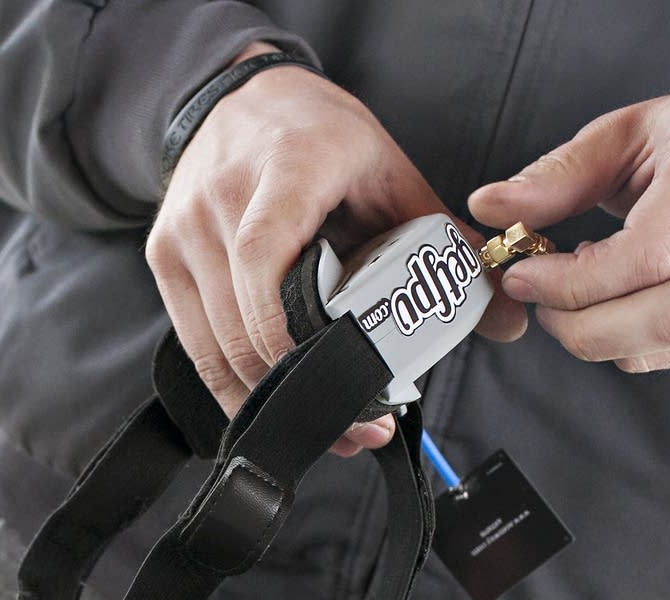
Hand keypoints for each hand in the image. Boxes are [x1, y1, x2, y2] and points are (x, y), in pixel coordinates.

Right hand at [151, 43, 525, 455]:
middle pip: (244, 321)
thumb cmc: (318, 138)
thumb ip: (445, 244)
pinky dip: (236, 388)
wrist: (239, 99)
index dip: (289, 331)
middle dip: (302, 389)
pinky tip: (278, 410)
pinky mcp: (162, 260)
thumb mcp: (388, 173)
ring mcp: (184, 233)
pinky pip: (196, 347)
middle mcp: (223, 198)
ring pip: (217, 346)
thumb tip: (506, 320)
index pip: (265, 256)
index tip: (344, 379)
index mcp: (287, 167)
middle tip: (361, 428)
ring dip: (272, 401)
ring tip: (332, 430)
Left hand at [467, 87, 669, 372]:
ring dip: (602, 337)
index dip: (574, 282)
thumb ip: (558, 174)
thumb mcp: (629, 132)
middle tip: (543, 304)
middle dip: (582, 326)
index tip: (525, 276)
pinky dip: (630, 344)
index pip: (648, 255)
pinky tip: (620, 304)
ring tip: (581, 298)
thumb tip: (488, 206)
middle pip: (664, 316)